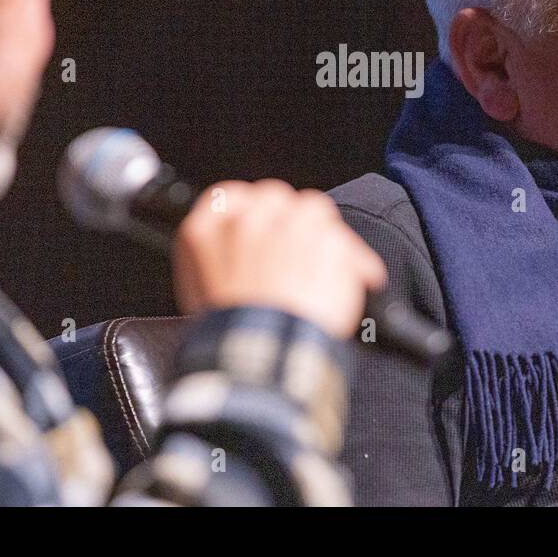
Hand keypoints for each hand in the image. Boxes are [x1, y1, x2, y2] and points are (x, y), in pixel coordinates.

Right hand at [173, 179, 386, 339]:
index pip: (229, 197)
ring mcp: (290, 227)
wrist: (259, 360)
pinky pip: (346, 240)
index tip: (263, 226)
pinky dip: (356, 262)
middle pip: (275, 197)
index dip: (250, 210)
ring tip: (322, 271)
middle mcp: (248, 221)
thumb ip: (217, 256)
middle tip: (293, 257)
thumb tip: (236, 250)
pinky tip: (359, 281)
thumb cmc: (229, 337)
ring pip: (312, 209)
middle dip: (287, 222)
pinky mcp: (328, 240)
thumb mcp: (198, 292)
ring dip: (320, 234)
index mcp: (207, 231)